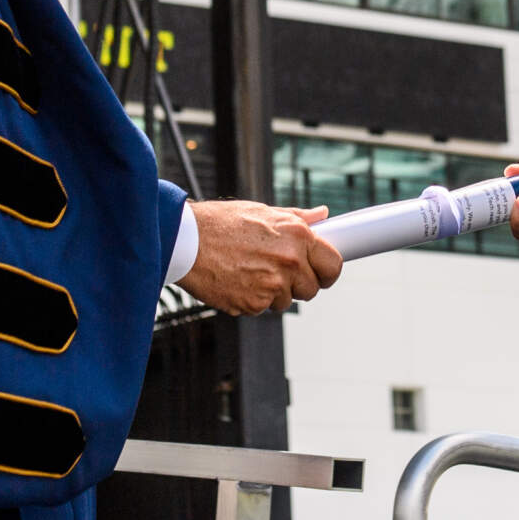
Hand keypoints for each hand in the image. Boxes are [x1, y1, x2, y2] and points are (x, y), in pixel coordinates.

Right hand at [177, 200, 343, 315]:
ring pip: (286, 301)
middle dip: (297, 284)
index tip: (320, 273)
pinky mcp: (254, 304)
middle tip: (276, 271)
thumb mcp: (262, 211)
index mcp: (297, 235)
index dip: (327, 271)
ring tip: (249, 270)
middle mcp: (290, 261)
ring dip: (273, 292)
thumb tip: (322, 215)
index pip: (333, 265)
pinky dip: (252, 299)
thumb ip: (297, 218)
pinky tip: (236, 280)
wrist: (185, 241)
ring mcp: (273, 286)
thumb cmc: (220, 222)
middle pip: (312, 289)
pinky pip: (263, 308)